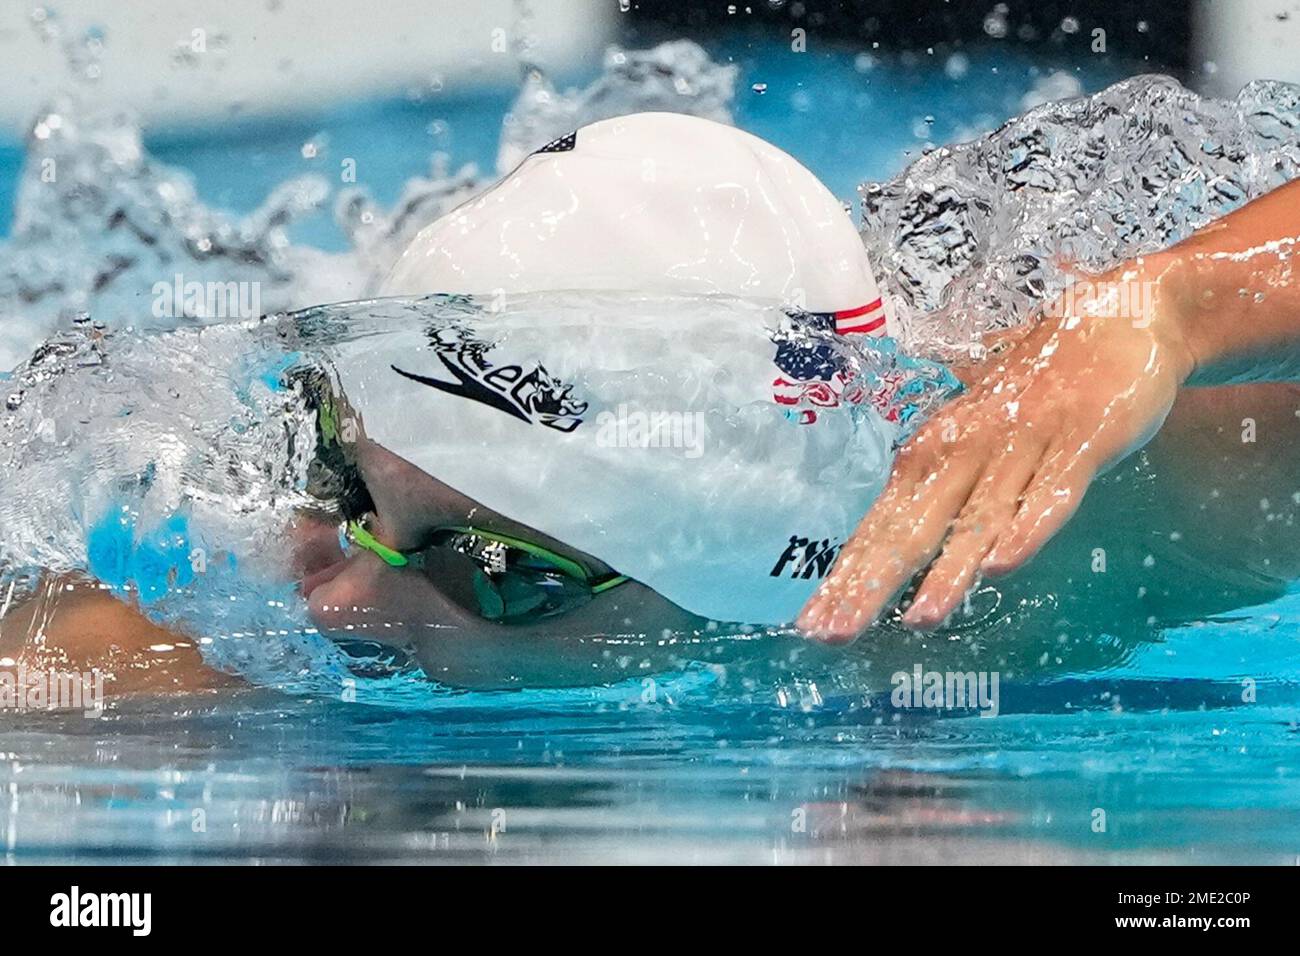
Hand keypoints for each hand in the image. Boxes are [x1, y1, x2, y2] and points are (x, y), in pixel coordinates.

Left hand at [798, 256, 1195, 641]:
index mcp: (934, 452)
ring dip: (949, 571)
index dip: (847, 575)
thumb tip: (894, 533)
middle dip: (870, 584)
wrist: (1114, 315)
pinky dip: (1028, 527)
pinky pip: (1052, 492)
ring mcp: (1022, 444)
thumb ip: (941, 482)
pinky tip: (1005, 566)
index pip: (881, 524)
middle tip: (831, 634)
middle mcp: (965, 450)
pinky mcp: (1079, 441)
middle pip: (911, 527)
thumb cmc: (1035, 386)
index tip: (810, 625)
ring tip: (919, 620)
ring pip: (978, 517)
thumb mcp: (974, 433)